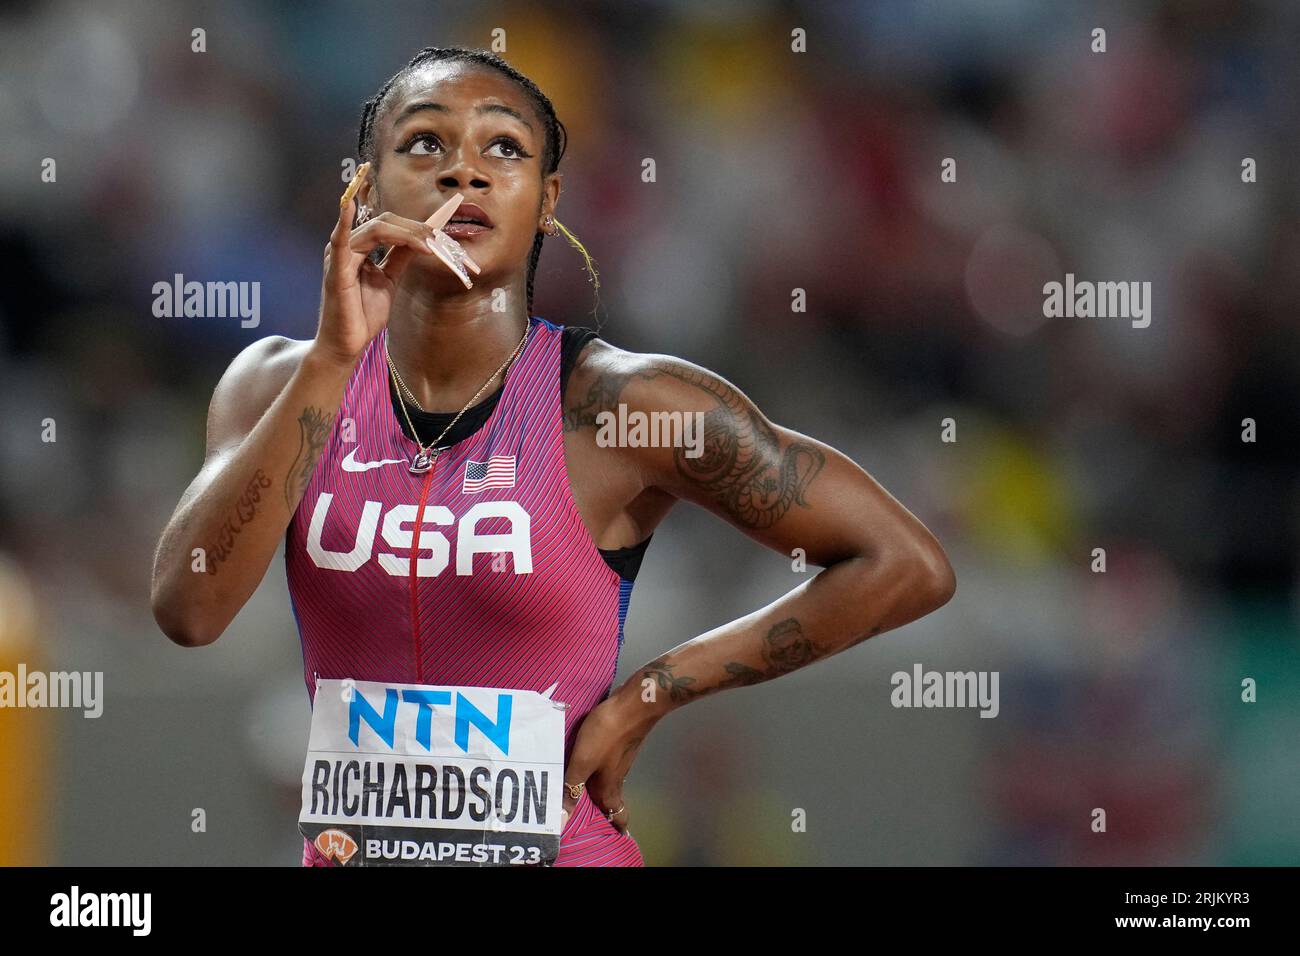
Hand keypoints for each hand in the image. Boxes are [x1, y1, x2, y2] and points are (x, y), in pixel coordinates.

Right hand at [313, 165, 480, 367]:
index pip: (390, 226)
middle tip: (438, 241)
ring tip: (428, 245)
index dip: (415, 227)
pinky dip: (343, 222)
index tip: (439, 234)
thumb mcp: (389, 280)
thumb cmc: (363, 314)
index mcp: (360, 247)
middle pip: (385, 224)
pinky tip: (347, 204)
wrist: (348, 342)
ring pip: (376, 231)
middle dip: (415, 230)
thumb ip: (398, 258)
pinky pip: (339, 242)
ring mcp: (339, 256)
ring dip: (406, 235)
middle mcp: (348, 246)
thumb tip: (418, 241)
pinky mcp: (335, 270)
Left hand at [562, 693, 654, 834]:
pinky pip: (607, 763)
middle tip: (590, 814)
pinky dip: (597, 768)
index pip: (616, 813)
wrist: (634, 705)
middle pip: (611, 798)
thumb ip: (571, 788)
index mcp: (610, 787)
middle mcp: (617, 776)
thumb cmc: (607, 735)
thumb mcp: (583, 762)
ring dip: (598, 787)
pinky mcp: (619, 743)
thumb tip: (562, 820)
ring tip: (582, 789)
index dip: (616, 825)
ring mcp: (620, 758)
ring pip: (608, 780)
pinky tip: (586, 761)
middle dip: (603, 808)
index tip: (615, 835)